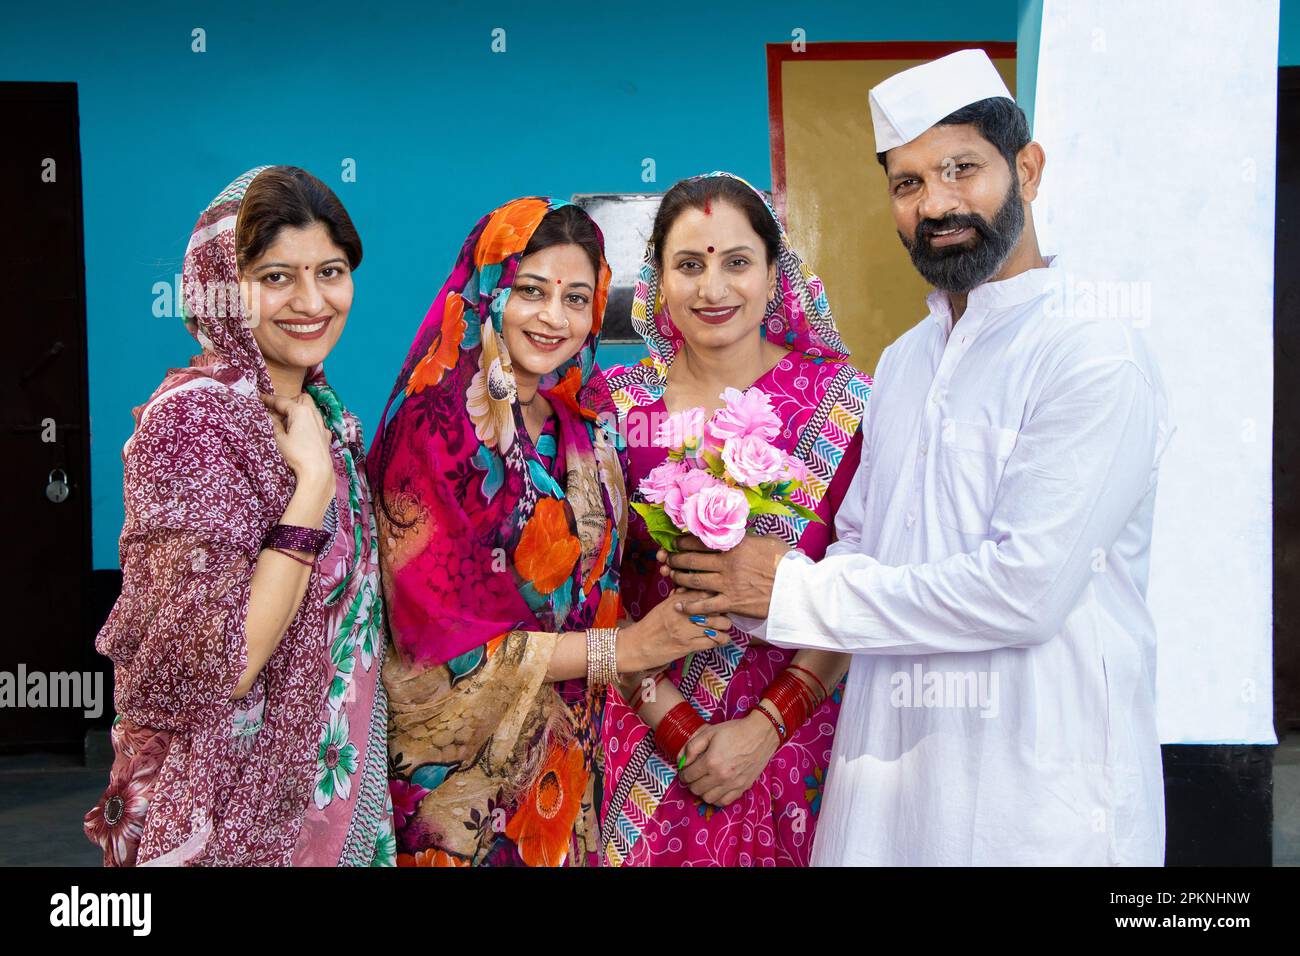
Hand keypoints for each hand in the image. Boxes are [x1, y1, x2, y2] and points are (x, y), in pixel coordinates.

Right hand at [261, 392, 334, 495]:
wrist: (317, 471)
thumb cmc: (296, 454)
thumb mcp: (279, 438)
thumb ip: (274, 424)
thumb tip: (270, 415)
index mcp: (301, 411)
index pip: (282, 401)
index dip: (269, 399)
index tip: (260, 397)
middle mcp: (314, 414)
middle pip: (301, 399)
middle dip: (289, 402)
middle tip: (276, 411)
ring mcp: (322, 425)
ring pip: (310, 410)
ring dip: (298, 412)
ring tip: (286, 423)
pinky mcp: (325, 436)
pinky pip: (315, 423)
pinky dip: (307, 422)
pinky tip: (300, 432)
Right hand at [617, 592, 730, 673]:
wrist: (636, 647)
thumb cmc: (650, 626)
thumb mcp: (663, 606)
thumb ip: (680, 597)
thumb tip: (694, 589)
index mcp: (677, 600)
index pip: (706, 591)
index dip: (716, 595)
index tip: (717, 599)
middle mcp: (683, 613)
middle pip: (716, 606)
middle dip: (724, 610)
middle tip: (722, 614)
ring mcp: (687, 630)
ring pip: (720, 624)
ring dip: (724, 627)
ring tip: (721, 628)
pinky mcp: (688, 647)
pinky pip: (714, 642)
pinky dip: (720, 640)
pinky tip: (718, 640)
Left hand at [658, 533, 790, 618]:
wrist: (797, 589)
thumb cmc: (786, 563)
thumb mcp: (767, 542)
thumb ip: (748, 538)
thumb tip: (738, 533)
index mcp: (736, 546)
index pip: (702, 541)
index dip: (685, 541)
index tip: (676, 542)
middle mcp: (728, 564)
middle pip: (693, 560)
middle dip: (676, 559)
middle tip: (667, 558)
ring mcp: (728, 584)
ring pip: (695, 580)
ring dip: (679, 578)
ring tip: (671, 576)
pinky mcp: (732, 603)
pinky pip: (705, 605)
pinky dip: (690, 605)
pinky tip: (679, 603)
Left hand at [678, 711, 781, 806]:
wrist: (760, 734)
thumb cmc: (734, 731)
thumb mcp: (709, 732)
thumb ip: (692, 747)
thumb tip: (680, 761)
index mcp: (711, 761)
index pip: (688, 776)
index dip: (683, 773)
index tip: (685, 769)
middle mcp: (721, 776)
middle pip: (696, 789)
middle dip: (691, 783)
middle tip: (694, 775)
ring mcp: (733, 784)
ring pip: (708, 798)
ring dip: (702, 792)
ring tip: (704, 782)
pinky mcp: (743, 788)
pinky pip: (724, 802)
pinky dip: (716, 798)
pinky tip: (716, 789)